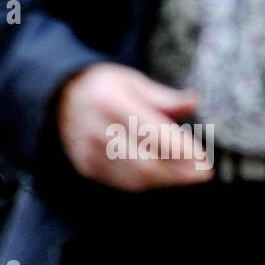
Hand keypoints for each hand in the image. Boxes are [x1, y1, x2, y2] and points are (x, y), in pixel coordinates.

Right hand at [55, 62, 210, 191]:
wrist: (61, 98)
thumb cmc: (104, 88)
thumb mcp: (131, 81)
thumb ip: (163, 96)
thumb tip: (193, 102)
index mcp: (110, 102)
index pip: (151, 133)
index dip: (179, 149)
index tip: (203, 156)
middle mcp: (96, 129)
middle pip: (145, 163)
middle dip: (179, 173)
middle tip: (204, 173)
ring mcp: (89, 152)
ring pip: (136, 177)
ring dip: (167, 180)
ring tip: (189, 176)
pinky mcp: (87, 166)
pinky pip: (123, 182)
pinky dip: (148, 182)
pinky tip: (164, 176)